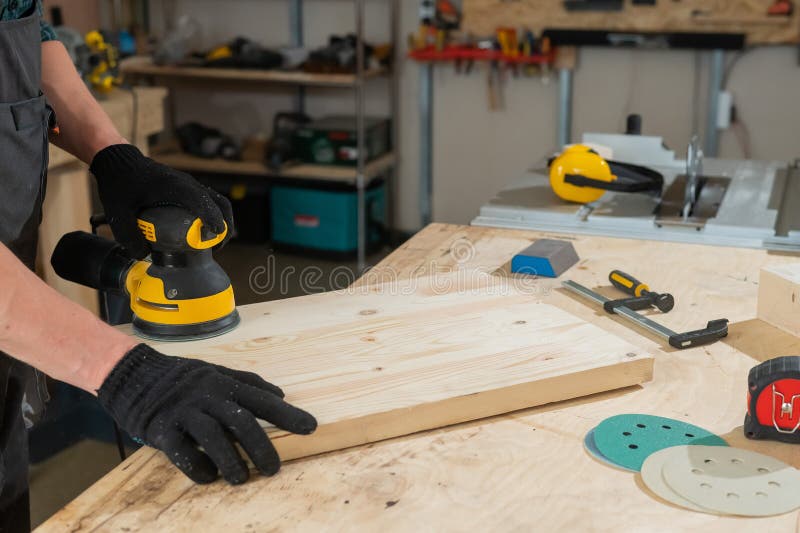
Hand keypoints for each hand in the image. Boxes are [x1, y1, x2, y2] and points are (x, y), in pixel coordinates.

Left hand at [89, 144, 233, 258]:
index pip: (203, 201)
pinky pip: (208, 200)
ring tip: (214, 241)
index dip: (214, 218)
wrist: (119, 162)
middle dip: (225, 225)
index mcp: (174, 187)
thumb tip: (144, 255)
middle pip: (219, 202)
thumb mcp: (118, 212)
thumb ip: (128, 236)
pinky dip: (213, 214)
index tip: (217, 235)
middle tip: (218, 246)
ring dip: (222, 220)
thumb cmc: (120, 183)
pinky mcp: (186, 187)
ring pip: (217, 200)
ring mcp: (189, 184)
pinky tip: (203, 229)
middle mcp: (187, 183)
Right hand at [97, 344, 316, 483]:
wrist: (132, 375)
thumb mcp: (216, 372)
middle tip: (273, 469)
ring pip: (214, 438)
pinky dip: (199, 468)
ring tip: (242, 478)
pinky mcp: (162, 429)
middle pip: (242, 422)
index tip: (311, 428)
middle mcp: (207, 395)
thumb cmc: (182, 378)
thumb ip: (248, 383)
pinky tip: (210, 476)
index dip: (288, 415)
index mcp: (223, 382)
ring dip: (232, 462)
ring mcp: (184, 411)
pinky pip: (183, 452)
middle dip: (262, 447)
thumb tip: (280, 394)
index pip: (262, 400)